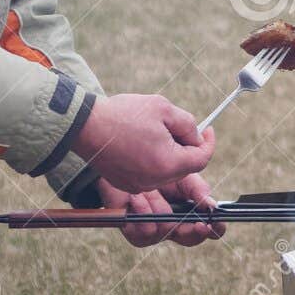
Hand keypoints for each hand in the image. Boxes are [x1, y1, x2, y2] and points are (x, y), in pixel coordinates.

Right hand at [73, 93, 214, 195]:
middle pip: (184, 167)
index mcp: (168, 164)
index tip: (208, 130)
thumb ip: (188, 125)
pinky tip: (142, 141)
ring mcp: (138, 185)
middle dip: (187, 147)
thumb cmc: (125, 114)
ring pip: (167, 171)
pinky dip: (153, 159)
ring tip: (156, 130)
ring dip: (170, 153)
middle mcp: (154, 181)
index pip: (201, 159)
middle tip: (179, 126)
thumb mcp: (164, 109)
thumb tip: (197, 138)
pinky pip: (150, 174)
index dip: (208, 143)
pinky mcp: (126, 184)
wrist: (86, 125)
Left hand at [95, 176, 225, 247]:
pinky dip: (142, 211)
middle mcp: (173, 225)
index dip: (215, 229)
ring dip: (160, 208)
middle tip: (199, 224)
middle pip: (190, 238)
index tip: (217, 223)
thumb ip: (197, 188)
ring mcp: (154, 230)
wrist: (121, 166)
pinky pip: (144, 230)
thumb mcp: (181, 175)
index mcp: (187, 212)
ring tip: (150, 191)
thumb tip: (211, 205)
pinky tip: (137, 197)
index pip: (207, 228)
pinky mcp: (134, 232)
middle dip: (195, 231)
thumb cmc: (153, 172)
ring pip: (165, 231)